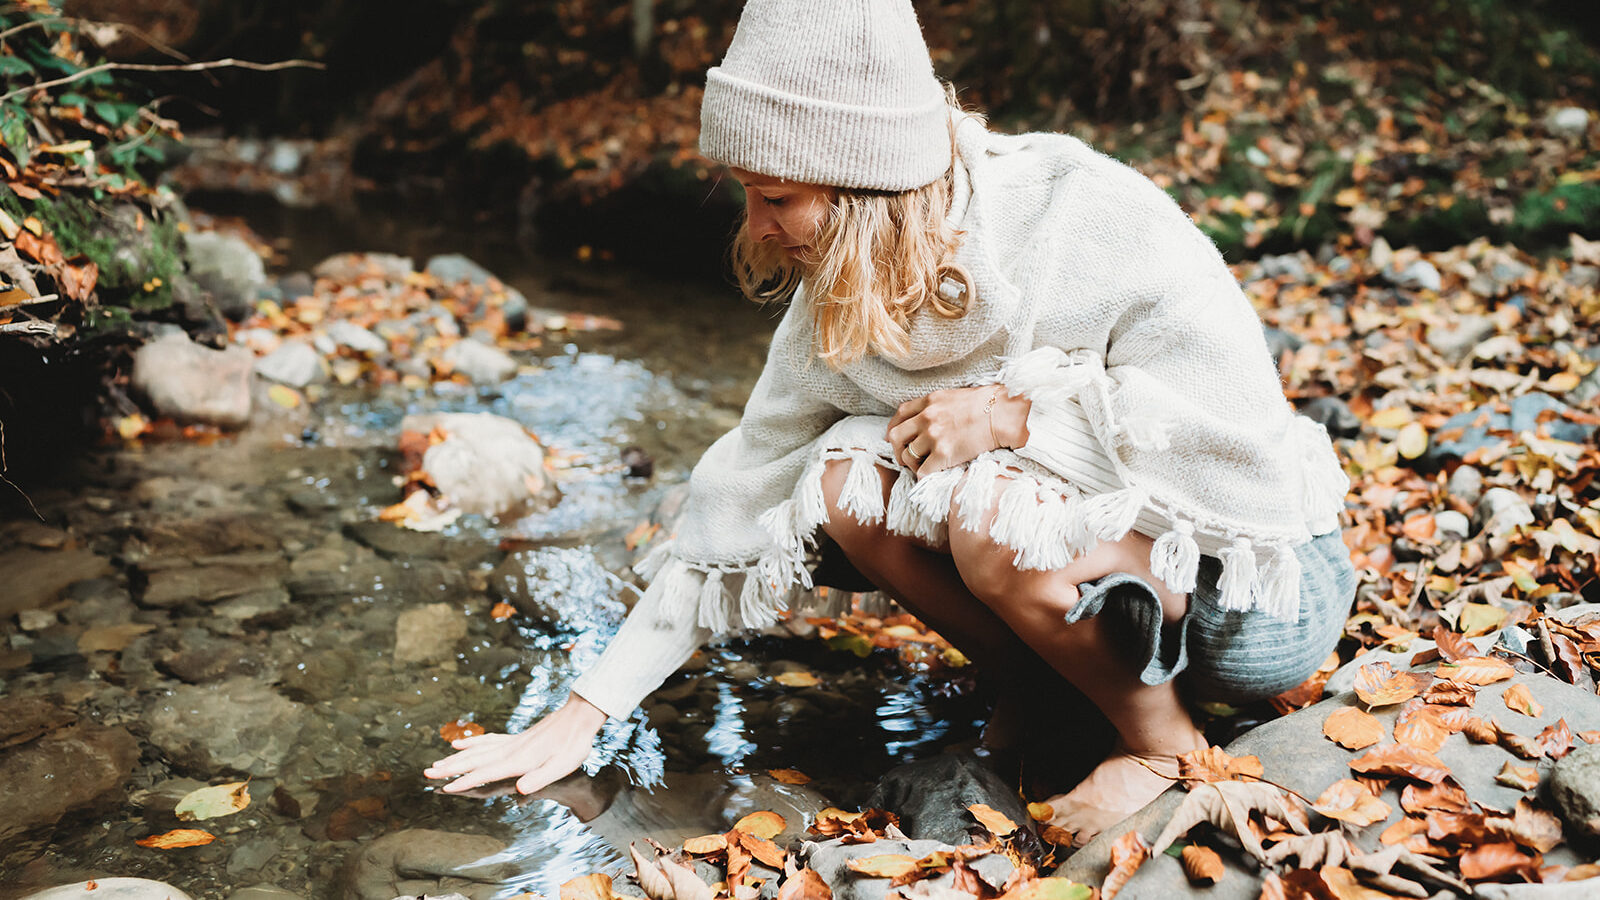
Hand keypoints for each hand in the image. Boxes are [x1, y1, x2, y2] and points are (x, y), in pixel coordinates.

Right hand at [424, 692, 607, 794]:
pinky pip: (487, 741)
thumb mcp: (563, 765)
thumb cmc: (574, 744)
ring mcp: (511, 742)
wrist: (579, 717)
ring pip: (477, 751)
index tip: (446, 787)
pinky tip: (460, 744)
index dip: (466, 781)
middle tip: (427, 773)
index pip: (487, 773)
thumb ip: (540, 777)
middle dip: (450, 768)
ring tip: (437, 763)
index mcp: (520, 760)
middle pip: (474, 760)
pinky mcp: (516, 738)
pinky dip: (471, 744)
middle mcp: (511, 750)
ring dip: (456, 758)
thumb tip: (520, 789)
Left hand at [887, 385, 1029, 476]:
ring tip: (924, 466)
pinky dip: (924, 476)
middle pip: (895, 436)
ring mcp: (934, 436)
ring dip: (912, 465)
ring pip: (907, 456)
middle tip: (906, 457)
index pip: (900, 415)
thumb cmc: (987, 406)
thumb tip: (928, 421)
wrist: (1004, 414)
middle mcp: (927, 418)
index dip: (895, 428)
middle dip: (897, 449)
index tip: (899, 439)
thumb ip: (936, 407)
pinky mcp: (944, 454)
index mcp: (929, 401)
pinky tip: (934, 474)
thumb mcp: (954, 397)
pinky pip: (922, 472)